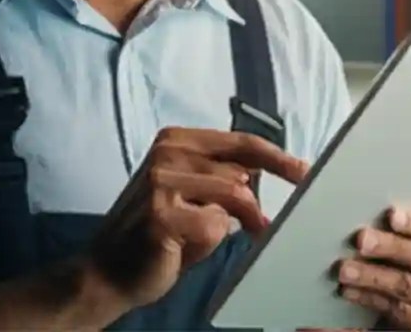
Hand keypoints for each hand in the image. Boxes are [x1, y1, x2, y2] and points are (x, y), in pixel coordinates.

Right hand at [83, 127, 309, 312]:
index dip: (277, 157)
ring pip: (233, 197)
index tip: (304, 172)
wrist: (106, 272)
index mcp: (175, 139)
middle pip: (241, 173)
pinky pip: (215, 226)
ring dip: (231, 225)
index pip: (241, 141)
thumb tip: (271, 171)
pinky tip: (183, 249)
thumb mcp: (190, 192)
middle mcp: (166, 152)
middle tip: (253, 227)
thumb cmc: (156, 234)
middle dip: (252, 205)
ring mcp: (161, 181)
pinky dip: (209, 243)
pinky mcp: (162, 214)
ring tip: (203, 239)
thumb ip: (222, 176)